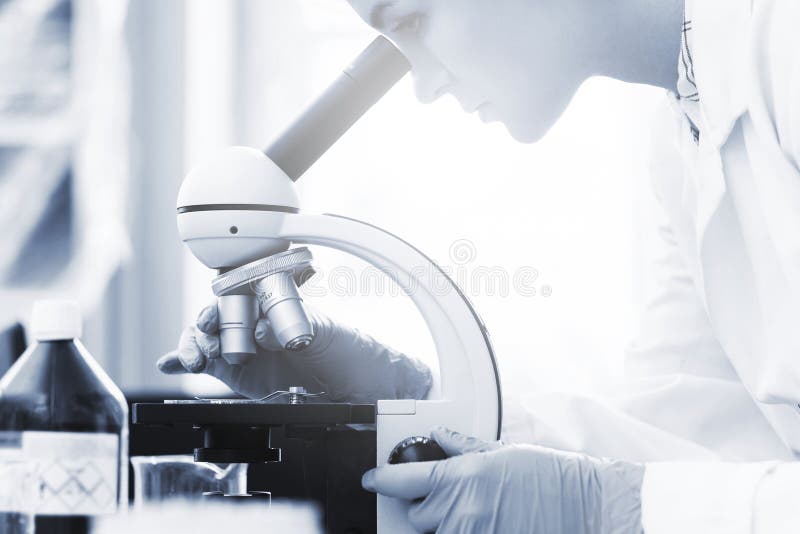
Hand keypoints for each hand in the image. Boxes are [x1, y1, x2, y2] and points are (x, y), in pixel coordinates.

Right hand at [157, 302, 431, 402]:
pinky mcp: (245, 379)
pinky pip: (211, 368)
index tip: (216, 316)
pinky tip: (172, 362)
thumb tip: (257, 329)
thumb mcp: (329, 332)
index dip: (224, 304)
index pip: (241, 296)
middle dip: (203, 327)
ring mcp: (251, 352)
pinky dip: (188, 362)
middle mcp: (261, 325)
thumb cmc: (356, 351)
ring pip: (209, 342)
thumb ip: (291, 327)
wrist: (371, 391)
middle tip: (203, 339)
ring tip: (188, 358)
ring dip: (192, 345)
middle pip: (218, 318)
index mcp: (279, 305)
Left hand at [362, 427, 644, 533]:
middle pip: (416, 515)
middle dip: (428, 504)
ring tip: (476, 511)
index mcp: (462, 477)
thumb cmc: (550, 476)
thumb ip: (463, 447)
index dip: (381, 479)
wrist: (584, 505)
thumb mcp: (502, 451)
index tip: (372, 480)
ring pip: (434, 533)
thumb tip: (439, 436)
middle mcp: (461, 511)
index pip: (402, 480)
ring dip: (444, 523)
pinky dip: (461, 529)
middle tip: (454, 495)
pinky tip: (482, 521)